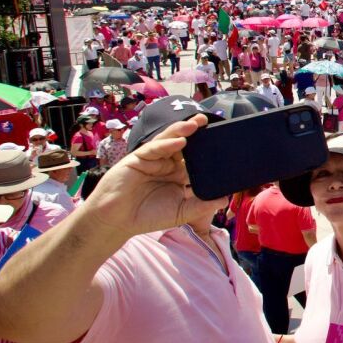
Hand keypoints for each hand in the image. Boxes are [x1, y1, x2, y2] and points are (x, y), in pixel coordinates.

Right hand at [80, 115, 223, 239]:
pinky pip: (153, 148)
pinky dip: (166, 144)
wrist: (117, 222)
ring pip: (168, 140)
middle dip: (195, 132)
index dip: (206, 149)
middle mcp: (166, 164)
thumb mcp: (180, 212)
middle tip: (208, 120)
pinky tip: (179, 141)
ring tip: (196, 123)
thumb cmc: (147, 216)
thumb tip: (225, 200)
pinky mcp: (137, 159)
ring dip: (182, 130)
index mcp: (177, 174)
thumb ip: (201, 206)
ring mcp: (152, 159)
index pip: (195, 158)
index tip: (222, 139)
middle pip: (183, 144)